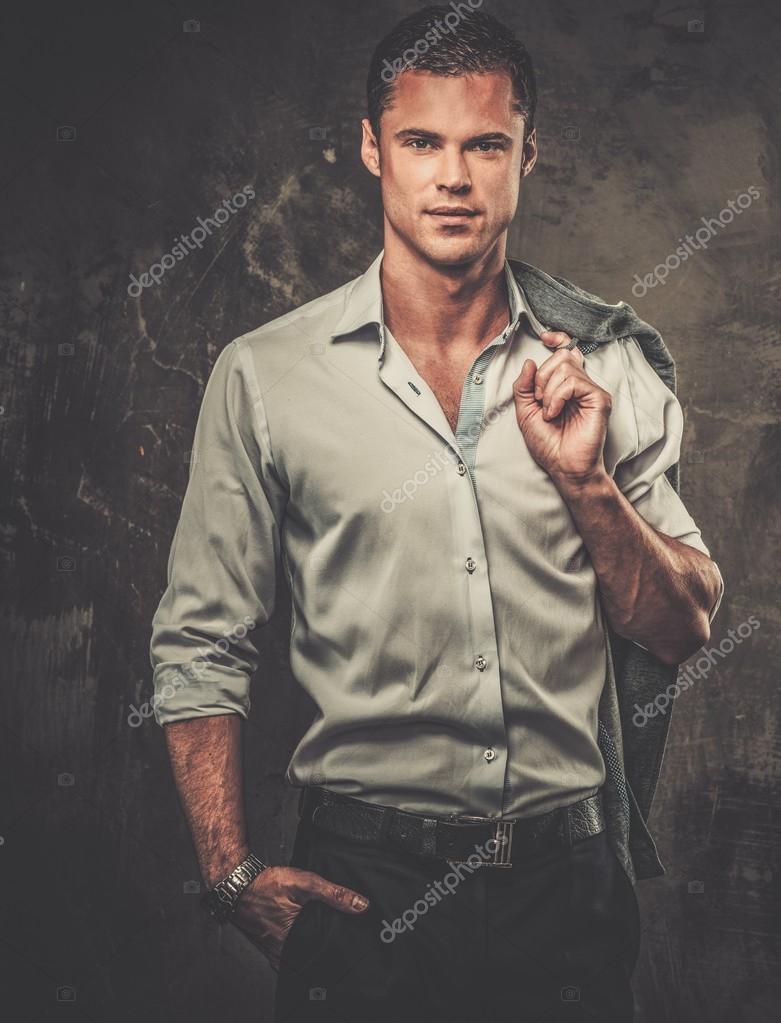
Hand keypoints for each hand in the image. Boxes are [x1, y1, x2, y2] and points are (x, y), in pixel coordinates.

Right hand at [228, 865, 369, 970]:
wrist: (237, 884)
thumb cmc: (267, 884)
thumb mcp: (305, 883)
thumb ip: (334, 894)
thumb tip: (361, 905)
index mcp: (293, 941)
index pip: (324, 954)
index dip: (338, 948)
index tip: (351, 942)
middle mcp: (282, 952)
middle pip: (312, 956)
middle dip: (325, 949)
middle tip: (338, 937)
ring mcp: (273, 951)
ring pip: (300, 955)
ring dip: (311, 948)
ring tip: (323, 935)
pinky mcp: (269, 945)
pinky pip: (288, 952)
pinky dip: (298, 945)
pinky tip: (304, 934)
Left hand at [512, 330, 611, 485]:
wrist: (563, 467)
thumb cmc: (548, 444)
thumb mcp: (525, 412)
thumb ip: (523, 387)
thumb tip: (529, 361)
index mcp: (565, 385)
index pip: (566, 350)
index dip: (558, 339)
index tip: (545, 337)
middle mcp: (581, 385)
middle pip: (562, 356)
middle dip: (542, 377)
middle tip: (540, 401)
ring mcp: (592, 391)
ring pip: (566, 367)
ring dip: (548, 391)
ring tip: (549, 412)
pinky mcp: (599, 399)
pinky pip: (573, 382)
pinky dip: (557, 397)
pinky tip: (554, 413)